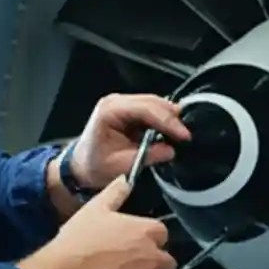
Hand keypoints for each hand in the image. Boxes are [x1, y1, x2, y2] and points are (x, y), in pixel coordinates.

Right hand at [20, 177, 177, 268]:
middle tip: (130, 258)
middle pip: (166, 261)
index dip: (149, 235)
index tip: (135, 237)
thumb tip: (126, 180)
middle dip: (154, 260)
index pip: (162, 233)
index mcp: (146, 232)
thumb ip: (115, 193)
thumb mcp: (95, 208)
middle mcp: (151, 258)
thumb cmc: (79, 239)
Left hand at [68, 93, 191, 189]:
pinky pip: (153, 111)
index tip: (182, 134)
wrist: (82, 167)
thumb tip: (170, 150)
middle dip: (172, 118)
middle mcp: (116, 102)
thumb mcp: (121, 166)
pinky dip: (163, 121)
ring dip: (169, 119)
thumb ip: (147, 157)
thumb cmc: (94, 165)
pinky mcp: (130, 111)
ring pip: (155, 104)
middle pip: (153, 102)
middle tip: (186, 136)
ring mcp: (123, 104)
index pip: (145, 109)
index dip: (167, 121)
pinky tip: (171, 133)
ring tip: (180, 136)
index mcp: (109, 111)